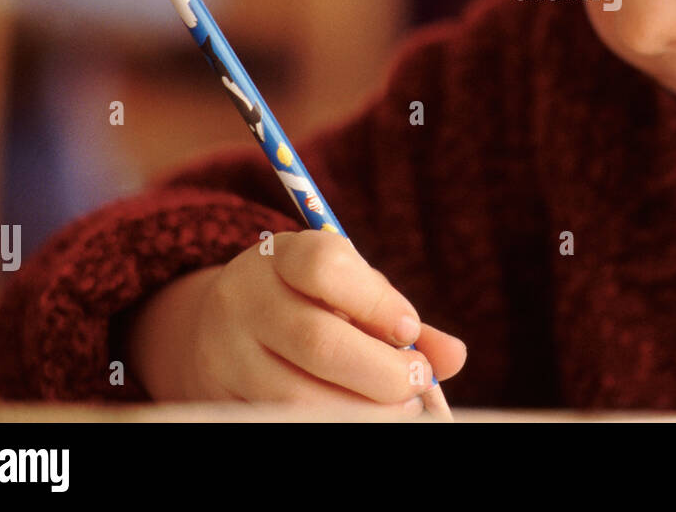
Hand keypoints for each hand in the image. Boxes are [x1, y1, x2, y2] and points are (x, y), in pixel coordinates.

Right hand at [129, 229, 465, 417]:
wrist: (222, 324)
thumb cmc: (309, 300)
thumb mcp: (348, 288)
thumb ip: (397, 314)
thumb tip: (453, 356)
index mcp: (281, 256)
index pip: (324, 266)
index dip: (376, 300)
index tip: (410, 328)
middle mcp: (245, 300)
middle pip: (316, 341)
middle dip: (381, 372)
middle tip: (417, 381)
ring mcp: (226, 353)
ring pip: (297, 394)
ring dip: (361, 408)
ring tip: (400, 406)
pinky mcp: (222, 396)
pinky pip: (281, 416)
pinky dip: (331, 419)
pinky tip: (361, 415)